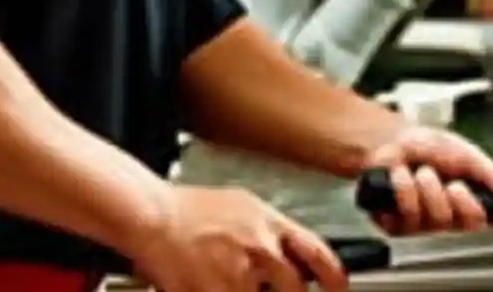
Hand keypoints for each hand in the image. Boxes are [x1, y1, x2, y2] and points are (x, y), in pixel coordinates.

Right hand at [128, 186, 345, 291]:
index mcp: (271, 224)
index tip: (339, 288)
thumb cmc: (191, 210)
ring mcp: (235, 274)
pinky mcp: (210, 290)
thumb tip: (292, 249)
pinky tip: (220, 285)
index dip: (335, 277)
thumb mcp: (246, 207)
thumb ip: (272, 232)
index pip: (319, 254)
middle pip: (295, 288)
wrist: (152, 215)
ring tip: (237, 282)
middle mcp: (259, 249)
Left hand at [364, 125, 492, 235]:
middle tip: (452, 183)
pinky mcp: (398, 226)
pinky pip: (408, 218)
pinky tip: (401, 178)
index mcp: (472, 200)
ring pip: (438, 221)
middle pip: (471, 223)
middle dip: (461, 199)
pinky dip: (405, 192)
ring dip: (429, 189)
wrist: (390, 140)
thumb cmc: (429, 147)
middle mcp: (452, 216)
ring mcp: (425, 225)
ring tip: (421, 172)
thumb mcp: (469, 157)